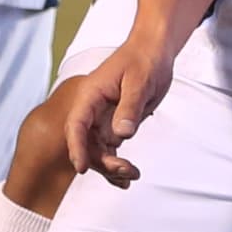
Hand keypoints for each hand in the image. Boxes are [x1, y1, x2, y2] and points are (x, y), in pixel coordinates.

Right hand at [67, 26, 181, 186]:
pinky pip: (110, 150)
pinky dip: (116, 165)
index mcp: (91, 95)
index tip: (81, 169)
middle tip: (127, 171)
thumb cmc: (144, 60)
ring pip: (97, 150)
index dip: (77, 147)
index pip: (77, 124)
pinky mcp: (114, 126)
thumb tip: (122, 134)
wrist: (154, 52)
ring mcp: (102, 120)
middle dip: (101, 162)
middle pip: (86, 143)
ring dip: (110, 167)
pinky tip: (127, 179)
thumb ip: (129, 107)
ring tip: (132, 176)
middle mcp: (92, 110)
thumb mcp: (140, 81)